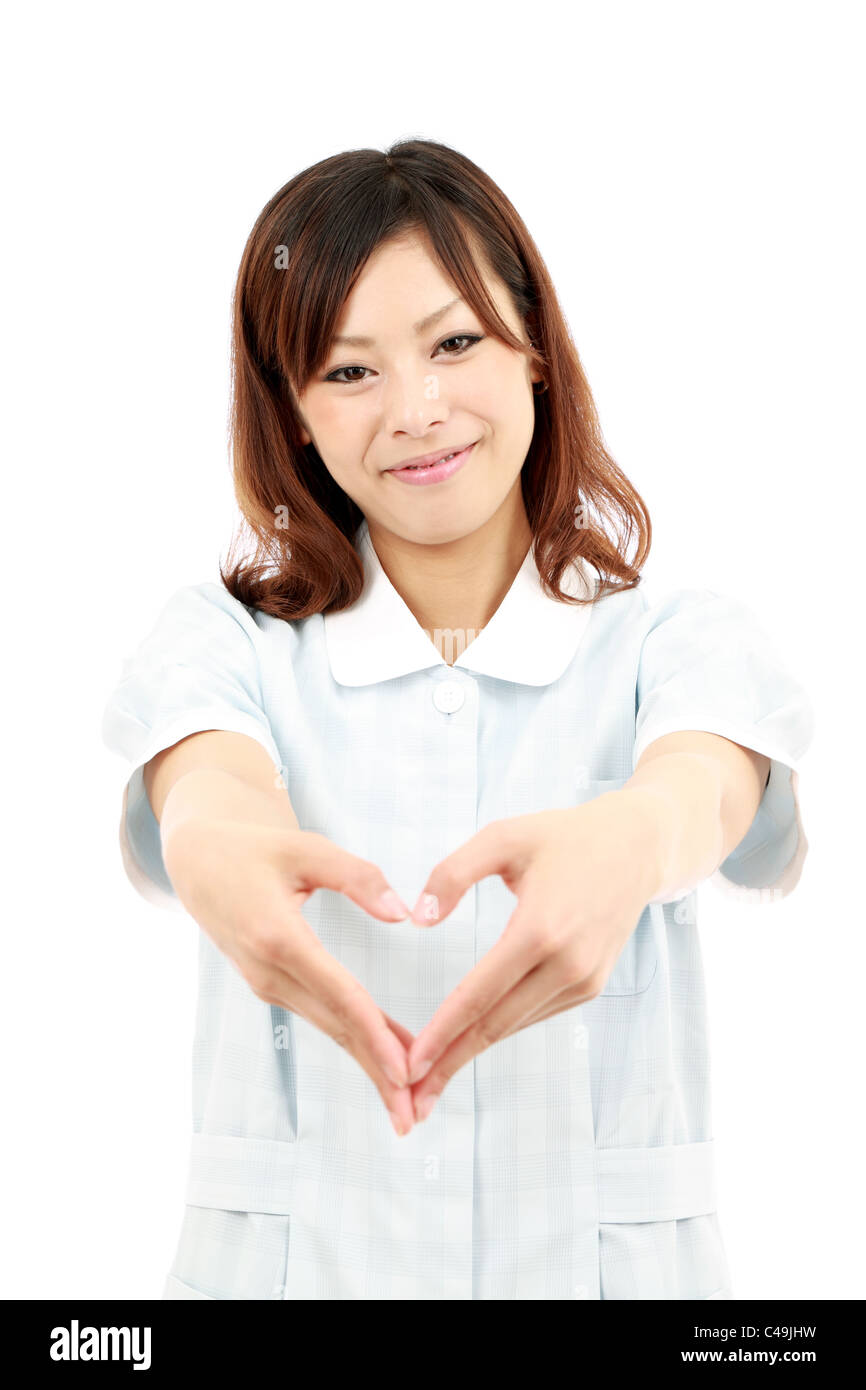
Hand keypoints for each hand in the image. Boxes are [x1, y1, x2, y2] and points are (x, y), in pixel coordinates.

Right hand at [160, 813, 417, 1135]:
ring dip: (369, 1065)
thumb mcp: (305, 847)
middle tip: (414, 1115)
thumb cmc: (257, 848)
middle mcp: (269, 971)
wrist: (199, 861)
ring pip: (330, 1028)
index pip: (337, 993)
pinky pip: (322, 1017)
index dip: (373, 1032)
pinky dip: (354, 1040)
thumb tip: (402, 914)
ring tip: (407, 1104)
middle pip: (336, 1027)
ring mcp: (267, 984)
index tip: (405, 1068)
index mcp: (277, 936)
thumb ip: (356, 877)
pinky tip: (384, 1060)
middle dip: (377, 1072)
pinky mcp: (272, 986)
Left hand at [404, 792, 660, 1122]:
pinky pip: (535, 1013)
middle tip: (410, 1099)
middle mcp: (566, 964)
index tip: (409, 1064)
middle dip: (450, 1063)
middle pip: (495, 1026)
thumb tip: (419, 920)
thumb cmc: (563, 837)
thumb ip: (453, 873)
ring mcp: (583, 979)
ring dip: (472, 1053)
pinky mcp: (591, 985)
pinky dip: (501, 1029)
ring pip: (515, 1025)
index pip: (479, 994)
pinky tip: (470, 1042)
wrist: (637, 847)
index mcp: (540, 929)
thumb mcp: (503, 838)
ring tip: (432, 1078)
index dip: (441, 1032)